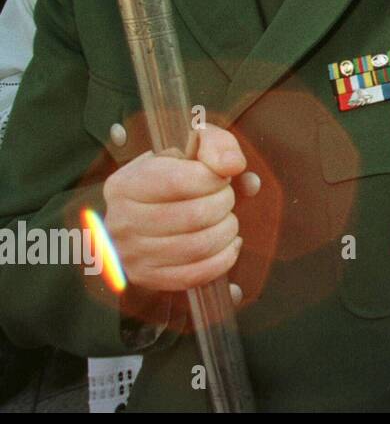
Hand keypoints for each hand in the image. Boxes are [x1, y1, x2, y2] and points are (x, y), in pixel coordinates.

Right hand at [103, 126, 259, 292]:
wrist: (145, 209)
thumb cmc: (174, 174)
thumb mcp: (190, 146)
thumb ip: (216, 145)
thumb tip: (233, 165)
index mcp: (126, 185)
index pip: (180, 181)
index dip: (214, 179)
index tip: (220, 177)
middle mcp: (122, 222)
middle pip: (196, 216)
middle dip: (225, 203)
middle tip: (225, 197)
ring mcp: (133, 255)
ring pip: (200, 246)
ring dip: (228, 230)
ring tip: (227, 218)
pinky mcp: (149, 278)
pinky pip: (197, 275)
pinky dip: (225, 258)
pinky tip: (229, 243)